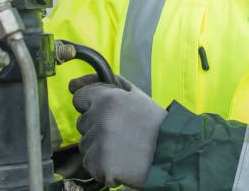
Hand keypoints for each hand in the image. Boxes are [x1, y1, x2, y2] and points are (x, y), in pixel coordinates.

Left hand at [70, 74, 166, 188]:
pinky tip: (119, 161)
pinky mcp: (99, 165)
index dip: (89, 105)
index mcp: (107, 99)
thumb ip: (111, 84)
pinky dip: (101, 165)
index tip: (102, 112)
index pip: (79, 98)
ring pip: (85, 144)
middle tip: (119, 132)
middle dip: (96, 127)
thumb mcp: (136, 95)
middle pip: (82, 123)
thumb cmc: (154, 123)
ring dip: (98, 147)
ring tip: (121, 147)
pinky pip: (90, 163)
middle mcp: (99, 119)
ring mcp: (98, 143)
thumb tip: (78, 83)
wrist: (171, 153)